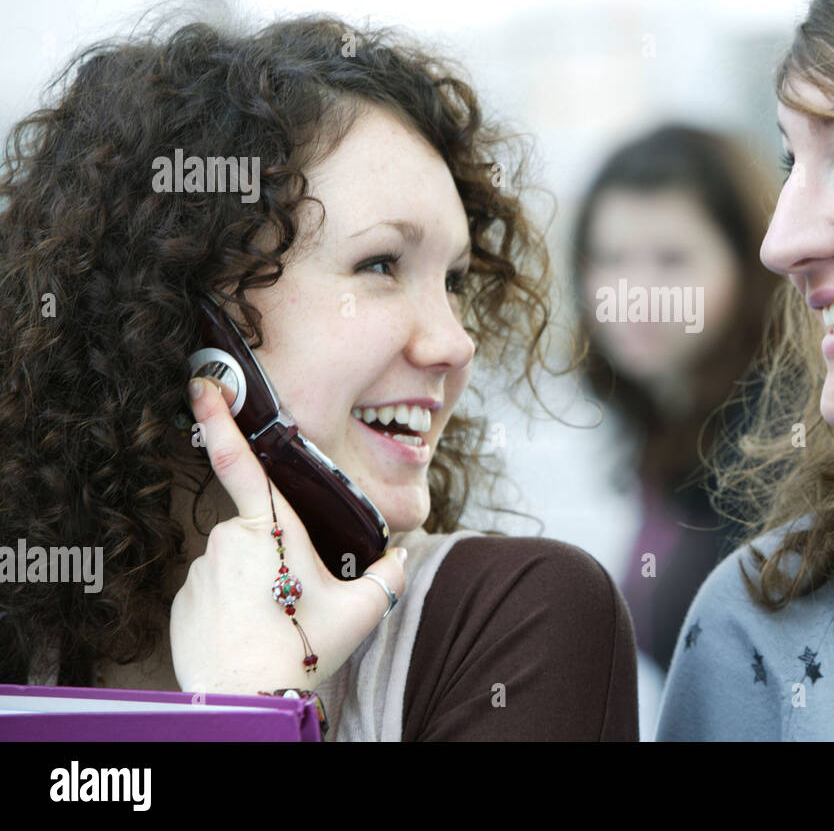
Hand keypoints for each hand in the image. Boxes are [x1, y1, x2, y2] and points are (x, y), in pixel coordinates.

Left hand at [169, 376, 407, 693]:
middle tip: (297, 601)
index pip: (239, 462)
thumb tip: (399, 558)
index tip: (203, 383)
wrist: (246, 701)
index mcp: (270, 528)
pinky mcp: (183, 600)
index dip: (217, 418)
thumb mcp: (361, 610)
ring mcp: (200, 571)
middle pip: (259, 532)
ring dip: (257, 583)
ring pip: (236, 563)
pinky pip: (213, 589)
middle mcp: (227, 540)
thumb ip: (386, 576)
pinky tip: (250, 632)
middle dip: (279, 558)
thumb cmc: (302, 650)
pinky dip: (232, 605)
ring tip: (275, 625)